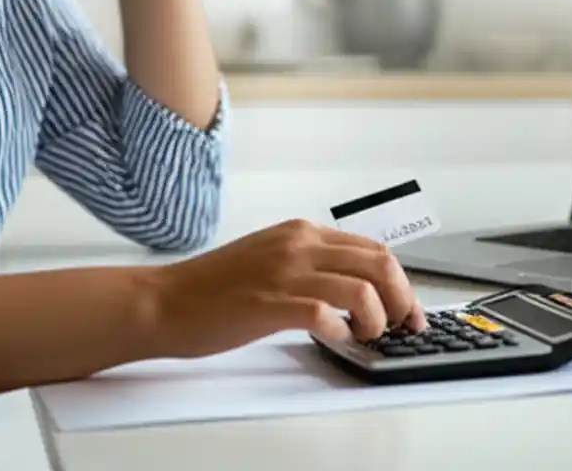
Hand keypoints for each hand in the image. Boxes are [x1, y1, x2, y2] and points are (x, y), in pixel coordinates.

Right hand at [143, 219, 427, 358]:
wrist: (163, 301)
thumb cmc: (211, 288)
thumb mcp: (270, 257)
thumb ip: (309, 263)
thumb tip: (354, 288)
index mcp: (302, 232)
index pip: (373, 249)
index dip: (400, 282)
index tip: (408, 308)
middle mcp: (299, 244)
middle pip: (379, 264)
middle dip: (402, 299)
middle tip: (402, 325)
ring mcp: (285, 272)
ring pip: (363, 288)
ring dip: (377, 319)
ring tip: (366, 335)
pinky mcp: (270, 303)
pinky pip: (326, 313)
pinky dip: (342, 331)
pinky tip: (335, 339)